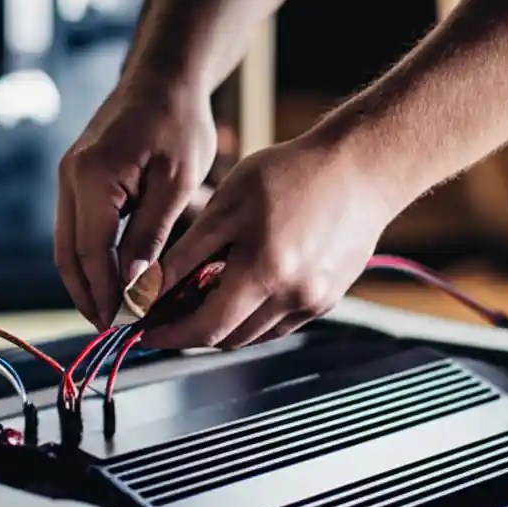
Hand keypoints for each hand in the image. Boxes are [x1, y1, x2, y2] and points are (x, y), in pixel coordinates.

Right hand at [55, 73, 216, 328]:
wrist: (163, 77)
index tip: (124, 325)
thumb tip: (133, 287)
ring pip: (67, 246)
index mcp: (93, 178)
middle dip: (88, 297)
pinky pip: (76, 230)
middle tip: (113, 331)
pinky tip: (113, 280)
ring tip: (113, 314)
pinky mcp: (77, 179)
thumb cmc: (178, 122)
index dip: (106, 295)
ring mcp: (68, 178)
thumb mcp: (177, 182)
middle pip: (68, 256)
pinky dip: (90, 259)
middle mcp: (70, 178)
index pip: (92, 254)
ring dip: (86, 282)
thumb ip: (151, 235)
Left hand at [139, 134, 400, 349]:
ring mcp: (314, 303)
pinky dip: (249, 318)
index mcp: (265, 272)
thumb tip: (151, 289)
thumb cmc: (292, 174)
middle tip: (162, 315)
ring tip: (193, 302)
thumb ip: (187, 255)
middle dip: (189, 332)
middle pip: (226, 339)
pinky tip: (234, 294)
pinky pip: (276, 325)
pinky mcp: (326, 300)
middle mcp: (293, 297)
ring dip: (218, 326)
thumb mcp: (227, 206)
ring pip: (251, 336)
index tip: (143, 329)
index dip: (168, 334)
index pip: (204, 328)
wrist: (363, 168)